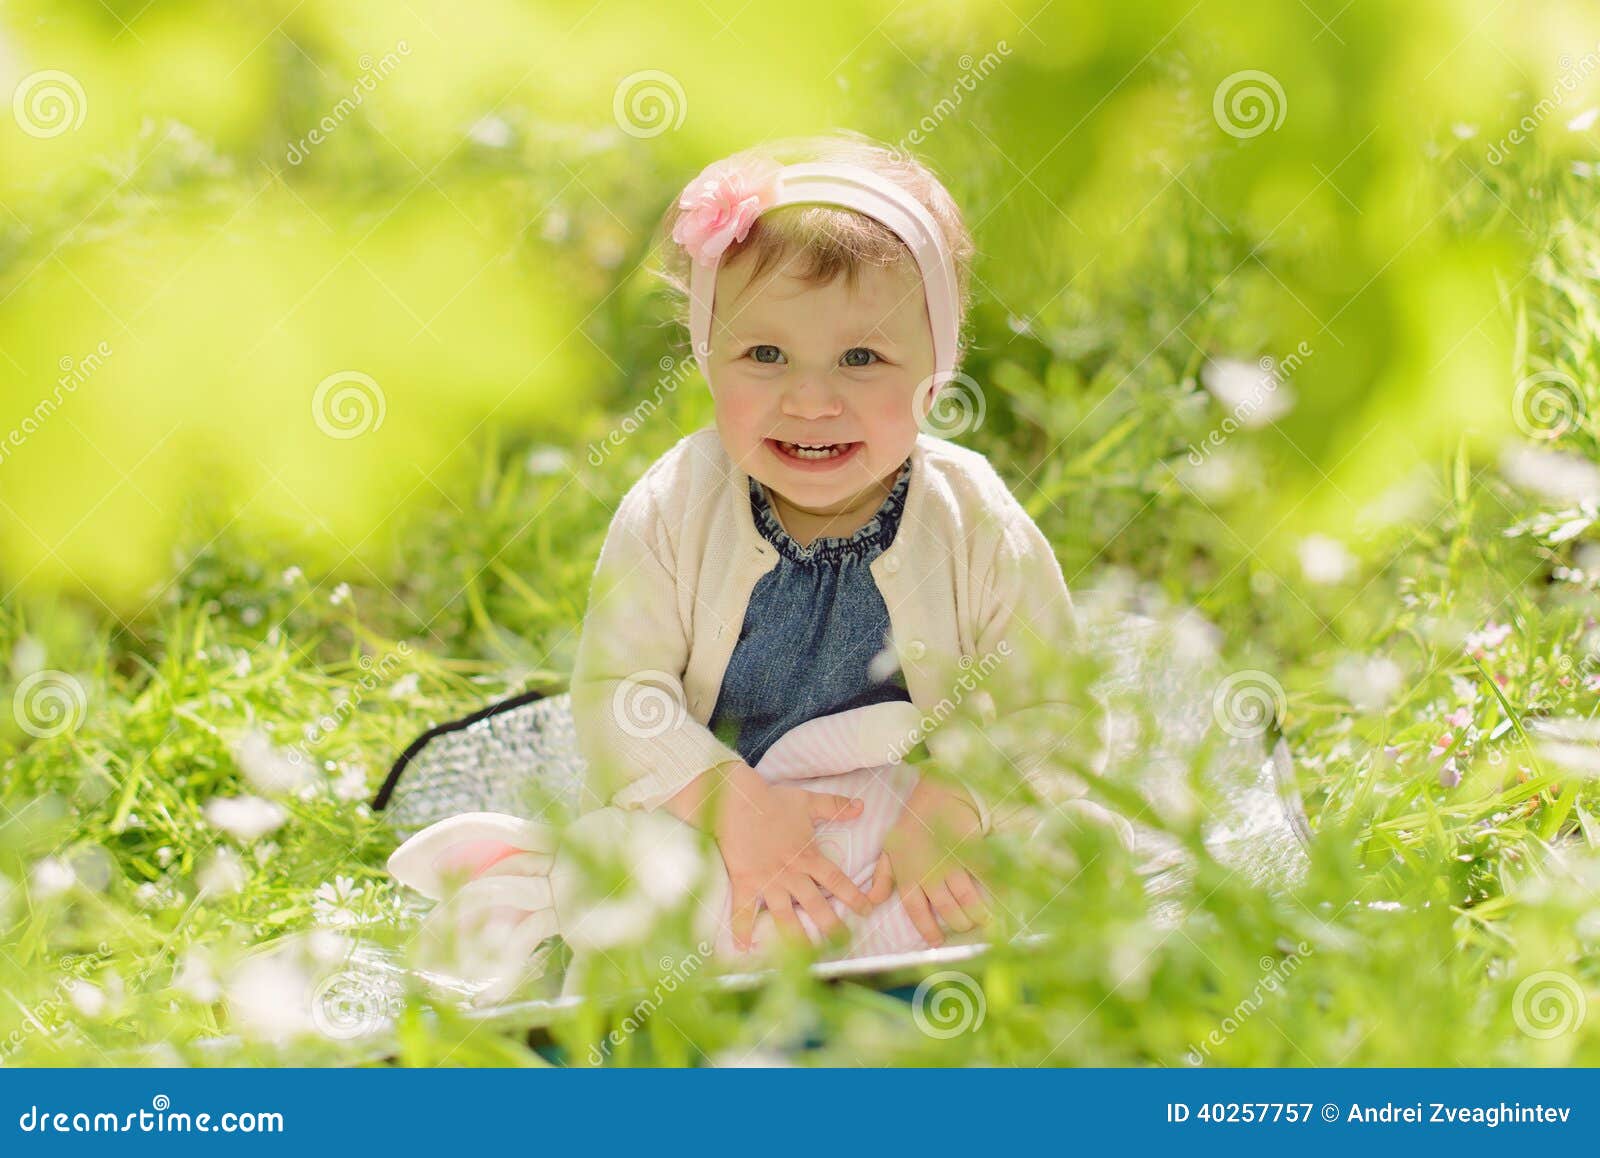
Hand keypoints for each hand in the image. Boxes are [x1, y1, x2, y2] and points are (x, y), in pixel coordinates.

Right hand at [665, 762, 871, 950]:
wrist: (736, 801)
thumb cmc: (772, 801)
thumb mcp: (807, 801)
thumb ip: (834, 806)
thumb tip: (861, 806)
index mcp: (808, 856)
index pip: (837, 881)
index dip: (854, 897)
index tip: (867, 911)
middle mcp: (791, 874)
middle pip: (816, 906)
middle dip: (831, 926)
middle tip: (843, 942)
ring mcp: (768, 882)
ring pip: (785, 916)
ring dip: (796, 938)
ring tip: (806, 957)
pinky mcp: (745, 883)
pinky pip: (744, 911)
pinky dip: (742, 930)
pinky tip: (743, 948)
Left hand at [868, 778, 986, 947]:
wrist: (936, 796)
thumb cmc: (911, 824)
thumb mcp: (889, 850)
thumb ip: (883, 878)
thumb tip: (871, 903)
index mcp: (908, 877)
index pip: (917, 913)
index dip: (928, 931)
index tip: (938, 942)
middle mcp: (929, 875)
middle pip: (948, 911)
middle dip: (959, 924)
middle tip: (967, 927)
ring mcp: (951, 864)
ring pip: (968, 901)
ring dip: (978, 915)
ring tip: (985, 921)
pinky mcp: (971, 852)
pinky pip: (985, 880)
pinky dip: (995, 892)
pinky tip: (1001, 900)